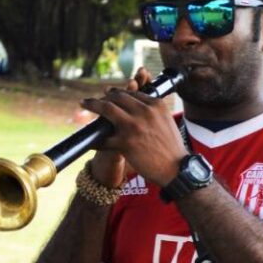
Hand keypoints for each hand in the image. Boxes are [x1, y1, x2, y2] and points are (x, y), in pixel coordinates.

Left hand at [81, 68, 187, 187]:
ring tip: (85, 104)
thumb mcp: (167, 121)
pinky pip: (104, 138)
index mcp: (155, 105)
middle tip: (95, 100)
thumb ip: (153, 112)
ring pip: (107, 109)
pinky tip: (90, 140)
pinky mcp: (125, 143)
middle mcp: (144, 112)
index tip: (109, 94)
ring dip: (92, 105)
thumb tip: (138, 107)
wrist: (177, 169)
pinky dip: (95, 139)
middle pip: (117, 97)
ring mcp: (133, 126)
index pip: (132, 93)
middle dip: (103, 96)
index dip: (118, 93)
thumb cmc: (172, 148)